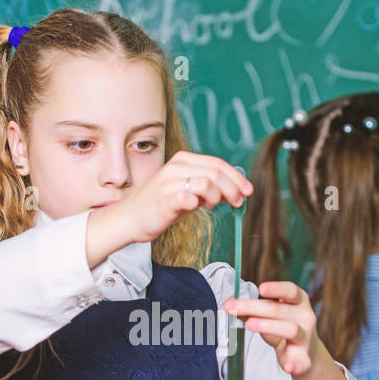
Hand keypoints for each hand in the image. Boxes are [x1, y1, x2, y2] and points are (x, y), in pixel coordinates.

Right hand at [98, 150, 251, 246]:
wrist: (129, 219)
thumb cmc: (159, 206)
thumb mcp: (187, 191)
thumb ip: (208, 187)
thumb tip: (235, 189)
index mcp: (183, 160)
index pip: (217, 163)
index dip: (237, 177)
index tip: (248, 190)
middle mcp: (176, 167)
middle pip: (216, 171)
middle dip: (233, 188)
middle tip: (238, 202)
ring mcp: (169, 182)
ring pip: (208, 182)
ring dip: (218, 197)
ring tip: (213, 206)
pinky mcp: (165, 199)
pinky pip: (190, 197)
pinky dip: (200, 203)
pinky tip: (198, 208)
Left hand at [222, 281, 322, 376]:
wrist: (306, 352)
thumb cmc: (285, 327)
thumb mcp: (272, 315)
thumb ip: (253, 309)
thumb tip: (230, 303)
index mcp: (299, 302)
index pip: (290, 291)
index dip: (276, 288)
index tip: (261, 289)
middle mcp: (305, 317)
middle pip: (280, 310)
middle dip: (254, 308)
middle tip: (234, 308)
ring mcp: (305, 338)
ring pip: (291, 329)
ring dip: (269, 326)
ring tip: (250, 325)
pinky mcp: (304, 358)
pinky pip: (302, 362)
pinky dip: (295, 365)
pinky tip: (288, 366)